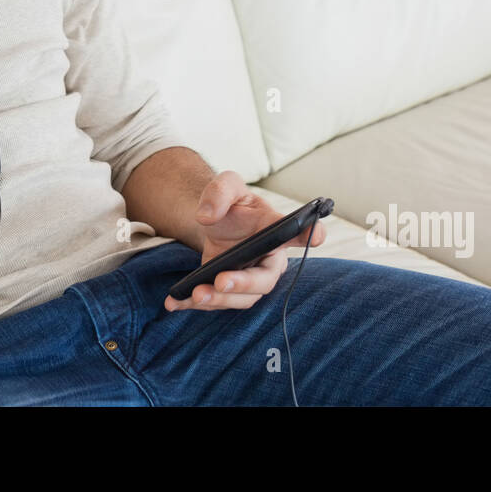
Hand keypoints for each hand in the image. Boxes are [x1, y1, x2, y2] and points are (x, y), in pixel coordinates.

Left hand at [163, 171, 325, 311]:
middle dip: (244, 283)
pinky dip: (194, 305)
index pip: (300, 232)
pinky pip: (215, 302)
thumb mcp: (225, 186)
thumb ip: (219, 192)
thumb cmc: (230, 203)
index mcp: (275, 230)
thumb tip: (207, 216)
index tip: (315, 235)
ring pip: (242, 298)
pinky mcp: (227, 290)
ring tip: (196, 294)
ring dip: (219, 300)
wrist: (213, 220)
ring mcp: (249, 278)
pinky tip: (175, 303)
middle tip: (222, 281)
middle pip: (265, 279)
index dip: (311, 234)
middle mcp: (268, 259)